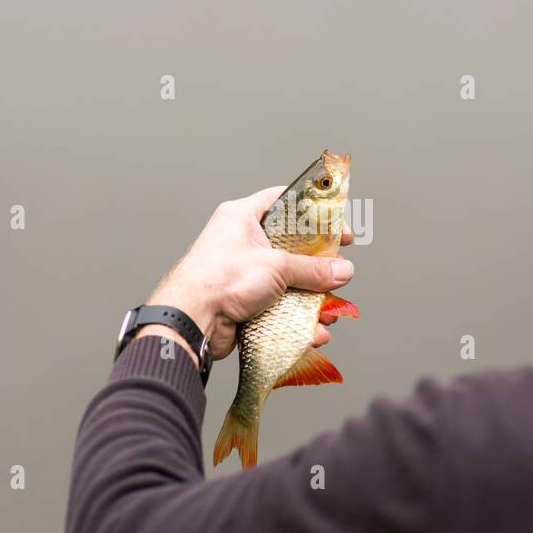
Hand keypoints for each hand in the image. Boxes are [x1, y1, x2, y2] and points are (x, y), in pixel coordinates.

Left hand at [138, 186, 354, 362]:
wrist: (190, 322)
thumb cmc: (218, 281)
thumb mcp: (274, 267)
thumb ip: (311, 269)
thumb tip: (341, 271)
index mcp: (242, 217)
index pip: (284, 201)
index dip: (314, 211)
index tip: (337, 226)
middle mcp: (242, 242)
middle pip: (292, 247)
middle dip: (318, 266)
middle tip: (338, 272)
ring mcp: (244, 274)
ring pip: (289, 282)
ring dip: (312, 299)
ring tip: (329, 311)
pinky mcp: (245, 302)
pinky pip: (280, 307)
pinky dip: (298, 320)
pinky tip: (313, 331)